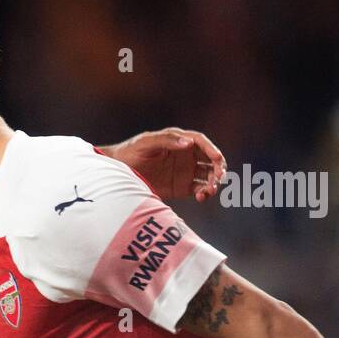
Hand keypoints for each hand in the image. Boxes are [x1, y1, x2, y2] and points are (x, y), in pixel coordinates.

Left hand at [103, 128, 226, 202]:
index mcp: (179, 141)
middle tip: (219, 177)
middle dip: (218, 168)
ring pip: (208, 175)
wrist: (118, 174)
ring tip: (209, 191)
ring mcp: (186, 171)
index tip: (218, 158)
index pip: (201, 143)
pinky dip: (204, 193)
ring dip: (214, 182)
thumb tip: (188, 143)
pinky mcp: (183, 187)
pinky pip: (199, 190)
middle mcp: (186, 155)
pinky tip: (202, 197)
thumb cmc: (130, 153)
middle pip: (210, 159)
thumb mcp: (145, 143)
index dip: (212, 149)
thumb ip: (166, 140)